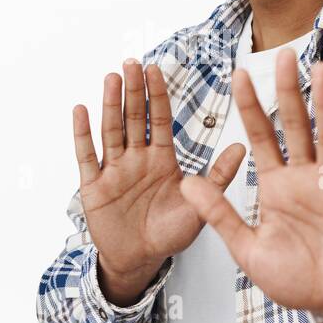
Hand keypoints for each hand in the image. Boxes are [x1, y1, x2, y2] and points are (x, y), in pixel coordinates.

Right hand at [73, 58, 245, 305]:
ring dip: (110, 105)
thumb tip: (241, 146)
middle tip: (132, 63)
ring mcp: (113, 170)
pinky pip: (86, 157)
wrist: (140, 260)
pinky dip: (83, 134)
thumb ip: (218, 176)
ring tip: (111, 78)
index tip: (155, 69)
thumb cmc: (170, 233)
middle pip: (134, 118)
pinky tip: (81, 110)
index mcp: (161, 159)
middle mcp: (136, 159)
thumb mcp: (199, 206)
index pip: (159, 120)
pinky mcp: (93, 187)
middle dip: (133, 91)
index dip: (157, 95)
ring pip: (111, 131)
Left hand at [178, 53, 322, 322]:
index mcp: (276, 186)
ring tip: (320, 69)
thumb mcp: (248, 249)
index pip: (260, 137)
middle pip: (295, 126)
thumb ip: (219, 215)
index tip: (236, 75)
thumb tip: (185, 183)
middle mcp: (306, 178)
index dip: (250, 107)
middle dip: (287, 92)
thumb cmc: (296, 281)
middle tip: (281, 54)